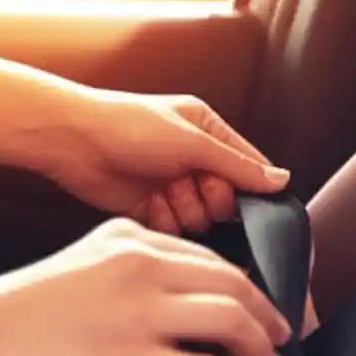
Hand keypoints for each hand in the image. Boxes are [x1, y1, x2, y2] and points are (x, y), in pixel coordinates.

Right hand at [0, 218, 293, 355]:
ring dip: (262, 352)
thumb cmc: (16, 312)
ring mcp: (137, 315)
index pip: (213, 258)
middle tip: (282, 342)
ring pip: (234, 322)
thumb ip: (126, 264)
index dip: (249, 288)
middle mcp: (142, 267)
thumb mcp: (81, 264)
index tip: (262, 313)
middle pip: (236, 284)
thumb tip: (169, 281)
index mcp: (130, 240)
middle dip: (269, 317)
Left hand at [47, 89, 291, 233]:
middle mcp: (193, 158)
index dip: (247, 186)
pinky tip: (149, 202)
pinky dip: (164, 220)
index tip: (237, 195)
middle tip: (189, 183)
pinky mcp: (151, 207)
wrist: (74, 142)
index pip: (248, 166)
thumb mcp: (192, 142)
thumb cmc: (129, 126)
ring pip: (201, 219)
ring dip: (184, 209)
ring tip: (163, 188)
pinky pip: (175, 229)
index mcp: (208, 131)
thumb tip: (280, 180)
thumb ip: (237, 166)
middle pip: (226, 200)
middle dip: (208, 198)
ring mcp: (172, 184)